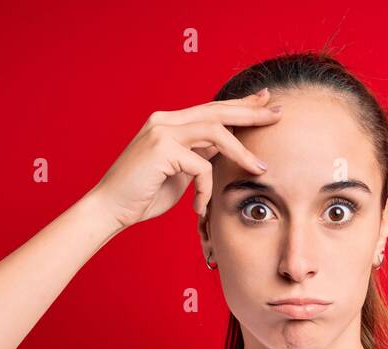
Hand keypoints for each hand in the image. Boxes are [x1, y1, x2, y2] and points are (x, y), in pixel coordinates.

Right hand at [85, 89, 281, 233]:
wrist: (109, 208)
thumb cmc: (142, 195)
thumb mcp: (178, 174)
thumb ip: (198, 158)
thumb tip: (223, 152)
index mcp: (169, 123)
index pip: (212, 109)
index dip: (240, 104)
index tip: (265, 101)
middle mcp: (165, 120)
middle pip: (218, 110)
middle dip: (251, 111)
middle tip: (278, 113)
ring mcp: (162, 131)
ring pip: (215, 132)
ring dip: (242, 151)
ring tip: (261, 169)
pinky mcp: (162, 149)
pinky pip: (201, 166)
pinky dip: (206, 189)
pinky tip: (200, 209)